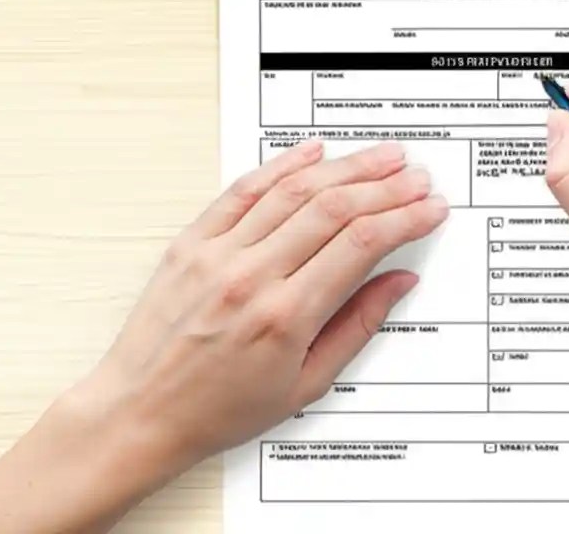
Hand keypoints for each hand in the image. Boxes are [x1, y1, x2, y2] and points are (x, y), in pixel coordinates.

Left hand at [67, 141, 447, 476]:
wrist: (138, 414)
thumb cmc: (218, 410)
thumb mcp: (305, 385)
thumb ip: (357, 326)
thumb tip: (398, 283)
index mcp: (285, 317)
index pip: (361, 245)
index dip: (405, 218)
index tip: (429, 209)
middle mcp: (251, 277)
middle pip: (334, 209)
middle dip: (386, 187)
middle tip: (416, 177)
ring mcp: (217, 254)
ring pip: (294, 190)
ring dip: (346, 168)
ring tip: (381, 157)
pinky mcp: (191, 243)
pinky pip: (243, 191)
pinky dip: (282, 166)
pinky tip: (313, 153)